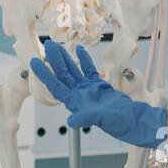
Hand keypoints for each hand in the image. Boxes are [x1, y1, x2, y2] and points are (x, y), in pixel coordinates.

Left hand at [29, 41, 167, 148]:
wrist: (133, 120)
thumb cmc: (117, 122)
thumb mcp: (100, 120)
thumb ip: (85, 118)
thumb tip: (71, 121)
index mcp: (75, 102)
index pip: (55, 85)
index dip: (43, 74)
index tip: (33, 62)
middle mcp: (78, 94)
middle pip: (62, 74)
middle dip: (54, 60)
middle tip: (47, 45)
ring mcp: (88, 89)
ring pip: (73, 70)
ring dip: (66, 58)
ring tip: (57, 45)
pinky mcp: (98, 86)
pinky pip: (89, 70)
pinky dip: (85, 59)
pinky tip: (79, 49)